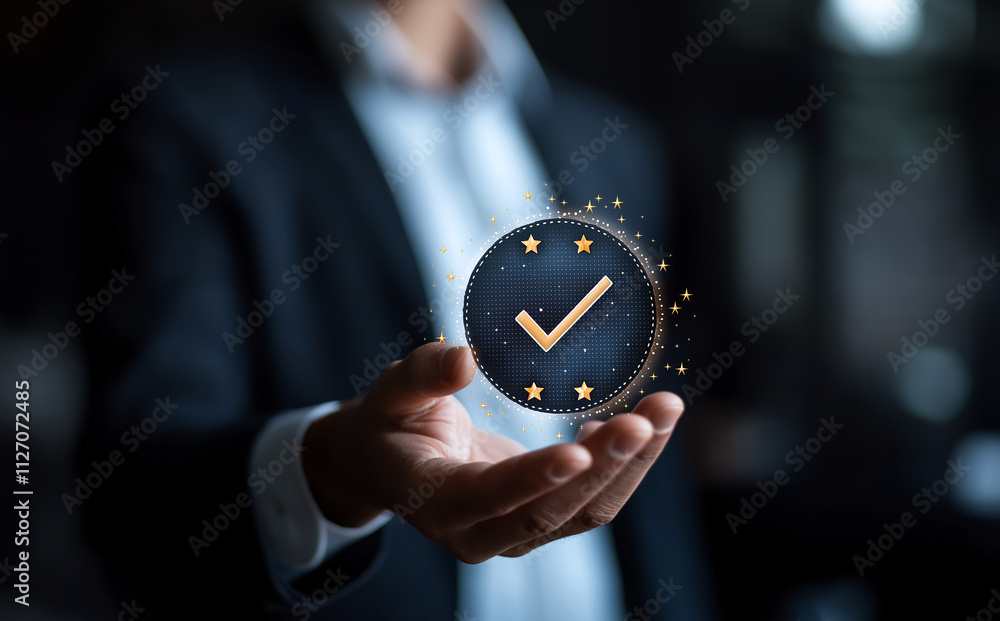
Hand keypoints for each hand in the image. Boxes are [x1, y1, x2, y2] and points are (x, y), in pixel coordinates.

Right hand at [302, 342, 683, 562]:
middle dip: (606, 465)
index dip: (535, 477)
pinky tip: (636, 424)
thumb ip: (423, 375)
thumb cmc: (391, 422)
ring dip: (632, 465)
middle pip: (552, 512)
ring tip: (664, 408)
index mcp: (432, 500)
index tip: (580, 447)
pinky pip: (592, 503)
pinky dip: (623, 467)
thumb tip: (467, 357)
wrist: (392, 466)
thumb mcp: (391, 392)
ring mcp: (513, 534)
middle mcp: (476, 532)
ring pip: (585, 513)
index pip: (488, 495)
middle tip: (647, 415)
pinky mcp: (540, 522)